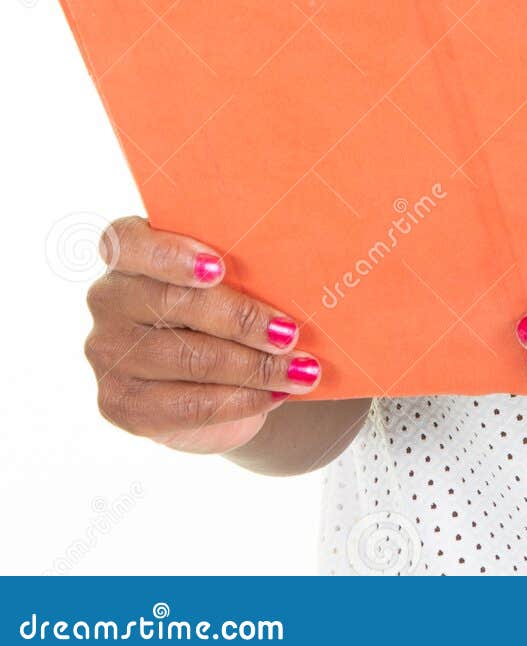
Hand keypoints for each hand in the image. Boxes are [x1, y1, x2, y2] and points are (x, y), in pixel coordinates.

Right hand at [84, 216, 321, 453]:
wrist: (211, 379)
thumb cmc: (222, 308)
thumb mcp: (227, 277)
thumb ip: (237, 265)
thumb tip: (290, 269)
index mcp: (127, 251)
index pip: (128, 241)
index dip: (171, 254)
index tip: (219, 269)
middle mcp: (108, 298)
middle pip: (174, 303)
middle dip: (241, 320)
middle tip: (290, 333)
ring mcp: (107, 352)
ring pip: (188, 357)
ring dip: (254, 366)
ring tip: (300, 369)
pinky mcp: (120, 403)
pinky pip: (187, 403)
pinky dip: (241, 399)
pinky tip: (275, 394)